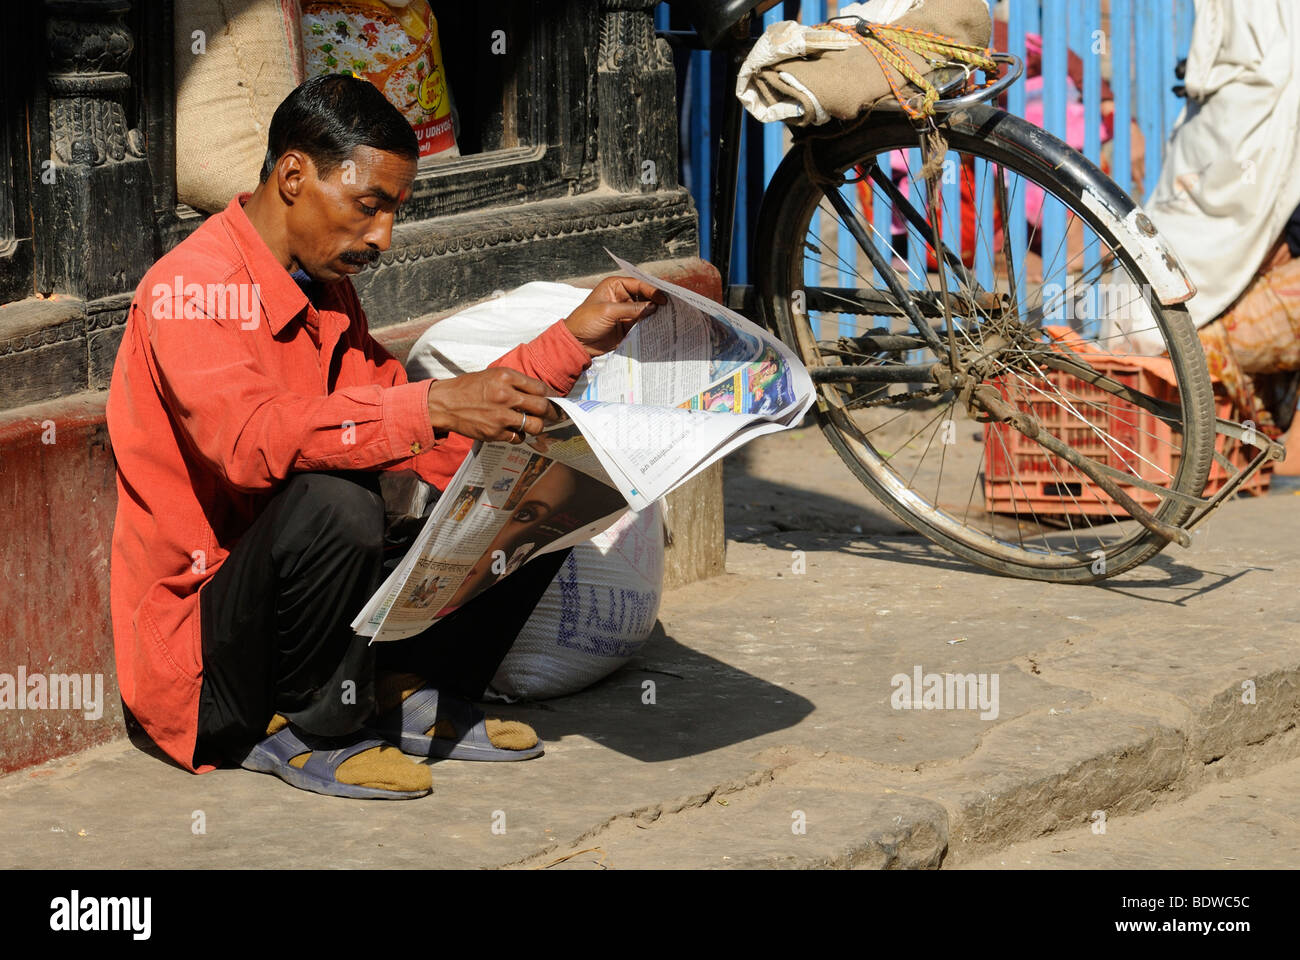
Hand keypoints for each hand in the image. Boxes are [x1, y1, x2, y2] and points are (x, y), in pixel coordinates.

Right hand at [426, 368, 560, 443]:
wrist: (444, 403)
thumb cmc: (469, 388)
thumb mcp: (492, 375)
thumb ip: (516, 382)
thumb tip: (540, 393)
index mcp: (505, 377)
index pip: (540, 388)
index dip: (551, 396)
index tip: (554, 400)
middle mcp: (505, 396)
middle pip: (542, 407)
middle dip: (551, 412)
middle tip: (553, 415)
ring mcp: (500, 416)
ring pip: (534, 425)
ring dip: (537, 426)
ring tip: (533, 424)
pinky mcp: (494, 433)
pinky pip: (518, 437)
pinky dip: (520, 435)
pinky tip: (514, 430)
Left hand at [563, 276, 667, 357]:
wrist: (577, 343)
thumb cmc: (586, 321)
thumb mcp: (608, 312)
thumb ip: (632, 309)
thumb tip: (653, 307)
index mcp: (615, 286)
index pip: (638, 284)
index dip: (652, 290)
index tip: (663, 298)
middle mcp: (622, 297)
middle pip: (644, 296)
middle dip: (656, 301)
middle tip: (671, 306)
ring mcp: (626, 312)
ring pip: (645, 310)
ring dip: (655, 314)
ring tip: (669, 316)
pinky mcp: (627, 326)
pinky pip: (642, 323)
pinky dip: (650, 325)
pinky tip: (660, 326)